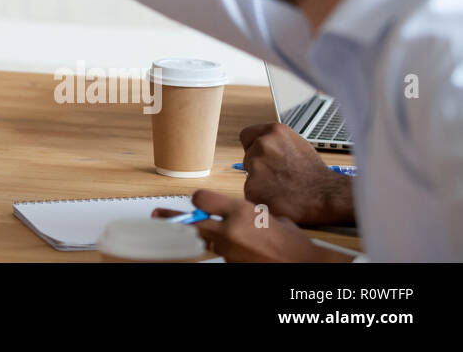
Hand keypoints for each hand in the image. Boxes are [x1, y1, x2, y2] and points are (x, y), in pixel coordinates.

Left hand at [151, 190, 349, 261]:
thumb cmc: (293, 241)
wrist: (306, 265)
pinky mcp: (232, 266)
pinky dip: (226, 251)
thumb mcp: (268, 214)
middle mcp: (230, 230)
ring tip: (207, 234)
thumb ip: (243, 211)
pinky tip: (241, 251)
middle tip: (158, 216)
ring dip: (207, 237)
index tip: (198, 201)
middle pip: (191, 223)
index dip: (198, 199)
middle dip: (173, 219)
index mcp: (240, 211)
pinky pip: (221, 255)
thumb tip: (227, 212)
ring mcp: (229, 251)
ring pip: (207, 241)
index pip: (200, 198)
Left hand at [239, 122, 356, 224]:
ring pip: (250, 176)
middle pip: (248, 158)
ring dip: (261, 183)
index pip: (246, 136)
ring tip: (282, 187)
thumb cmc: (314, 174)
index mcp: (274, 131)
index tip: (261, 157)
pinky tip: (279, 197)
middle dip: (259, 168)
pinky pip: (251, 192)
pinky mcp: (253, 187)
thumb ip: (274, 143)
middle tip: (279, 177)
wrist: (327, 195)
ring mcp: (256, 166)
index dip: (253, 147)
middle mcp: (262, 144)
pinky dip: (262, 197)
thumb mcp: (295, 144)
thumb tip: (259, 145)